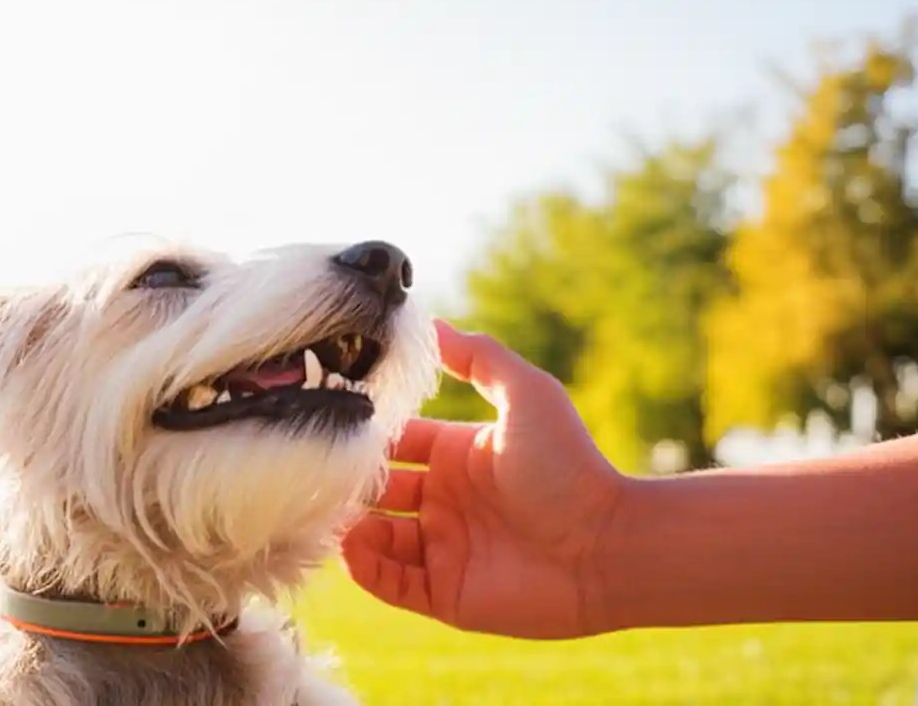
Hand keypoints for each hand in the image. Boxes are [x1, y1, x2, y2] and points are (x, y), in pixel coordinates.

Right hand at [341, 320, 626, 638]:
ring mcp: (444, 548)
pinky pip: (390, 582)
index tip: (325, 424)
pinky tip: (352, 548)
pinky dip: (365, 568)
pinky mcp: (446, 594)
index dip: (365, 437)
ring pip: (375, 538)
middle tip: (310, 474)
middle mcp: (446, 501)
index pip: (395, 443)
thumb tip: (430, 323)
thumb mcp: (526, 393)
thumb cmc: (570, 466)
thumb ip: (479, 357)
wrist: (607, 546)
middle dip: (346, 484)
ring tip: (324, 515)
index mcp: (458, 455)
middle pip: (377, 491)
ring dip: (348, 527)